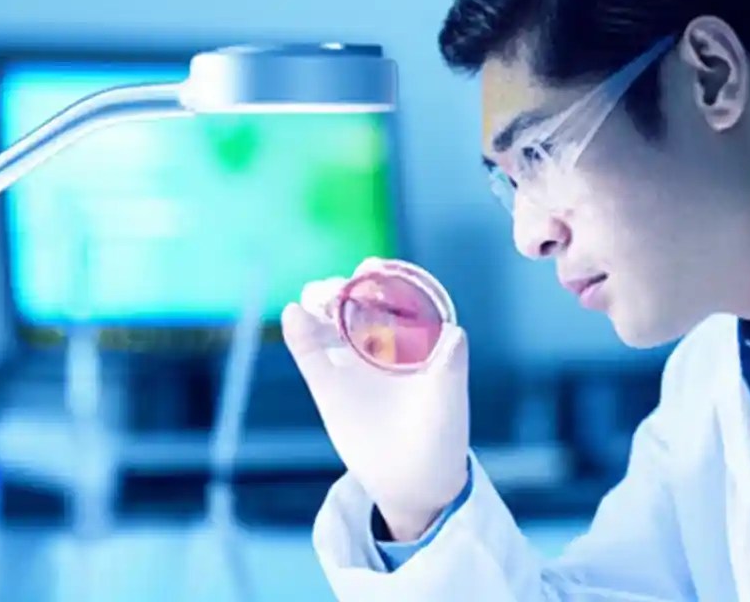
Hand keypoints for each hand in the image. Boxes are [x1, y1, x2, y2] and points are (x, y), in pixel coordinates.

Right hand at [282, 274, 469, 540]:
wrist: (416, 482)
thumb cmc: (442, 437)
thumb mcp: (450, 400)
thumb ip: (451, 366)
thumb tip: (455, 333)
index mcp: (413, 337)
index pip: (394, 295)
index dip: (382, 276)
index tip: (372, 267)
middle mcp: (381, 343)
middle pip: (355, 300)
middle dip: (345, 286)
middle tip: (339, 288)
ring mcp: (352, 362)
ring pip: (328, 319)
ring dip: (319, 302)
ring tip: (316, 301)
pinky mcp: (328, 386)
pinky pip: (310, 352)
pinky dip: (299, 332)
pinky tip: (293, 316)